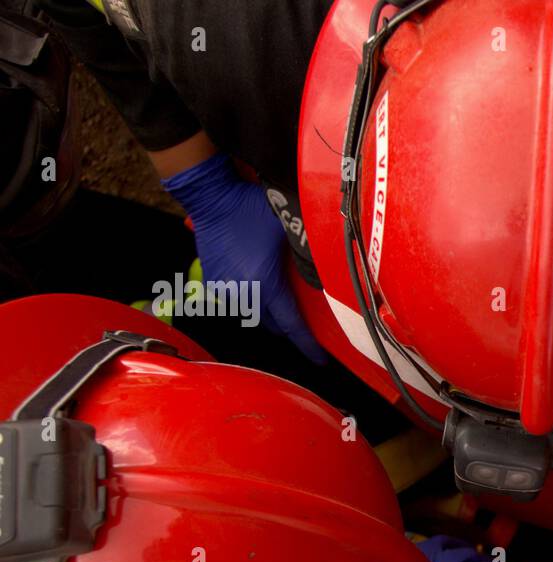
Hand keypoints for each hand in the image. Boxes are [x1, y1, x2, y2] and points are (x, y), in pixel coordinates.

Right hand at [162, 153, 327, 363]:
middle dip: (289, 327)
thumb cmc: (252, 208)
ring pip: (255, 314)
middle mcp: (244, 293)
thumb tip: (329, 271)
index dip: (308, 345)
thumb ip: (307, 253)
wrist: (210, 197)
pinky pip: (238, 301)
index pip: (292, 326)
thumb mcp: (289, 228)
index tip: (320, 360)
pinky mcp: (213, 281)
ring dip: (269, 311)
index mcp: (266, 284)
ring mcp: (226, 289)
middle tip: (305, 321)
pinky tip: (258, 282)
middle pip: (273, 325)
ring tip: (281, 298)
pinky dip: (252, 299)